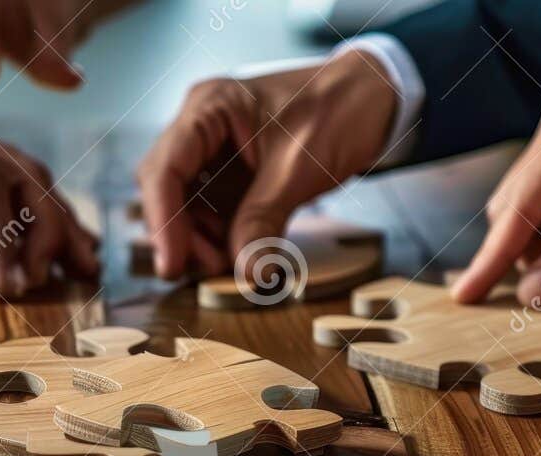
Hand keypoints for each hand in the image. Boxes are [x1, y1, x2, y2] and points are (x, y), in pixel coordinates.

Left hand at [0, 103, 97, 297]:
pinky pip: (11, 205)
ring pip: (28, 188)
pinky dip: (40, 234)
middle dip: (41, 233)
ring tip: (82, 275)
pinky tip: (68, 264)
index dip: (0, 236)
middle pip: (19, 178)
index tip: (6, 287)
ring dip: (56, 231)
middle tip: (37, 288)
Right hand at [136, 49, 395, 283]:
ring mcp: (214, 149)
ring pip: (184, 205)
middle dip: (183, 234)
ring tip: (233, 263)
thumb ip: (265, 219)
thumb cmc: (340, 110)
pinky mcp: (231, 172)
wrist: (376, 98)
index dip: (164, 221)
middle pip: (166, 189)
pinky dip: (221, 236)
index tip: (172, 265)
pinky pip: (212, 210)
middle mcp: (202, 126)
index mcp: (210, 107)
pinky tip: (242, 252)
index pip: (165, 168)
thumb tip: (247, 273)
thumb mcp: (300, 168)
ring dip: (201, 240)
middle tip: (213, 270)